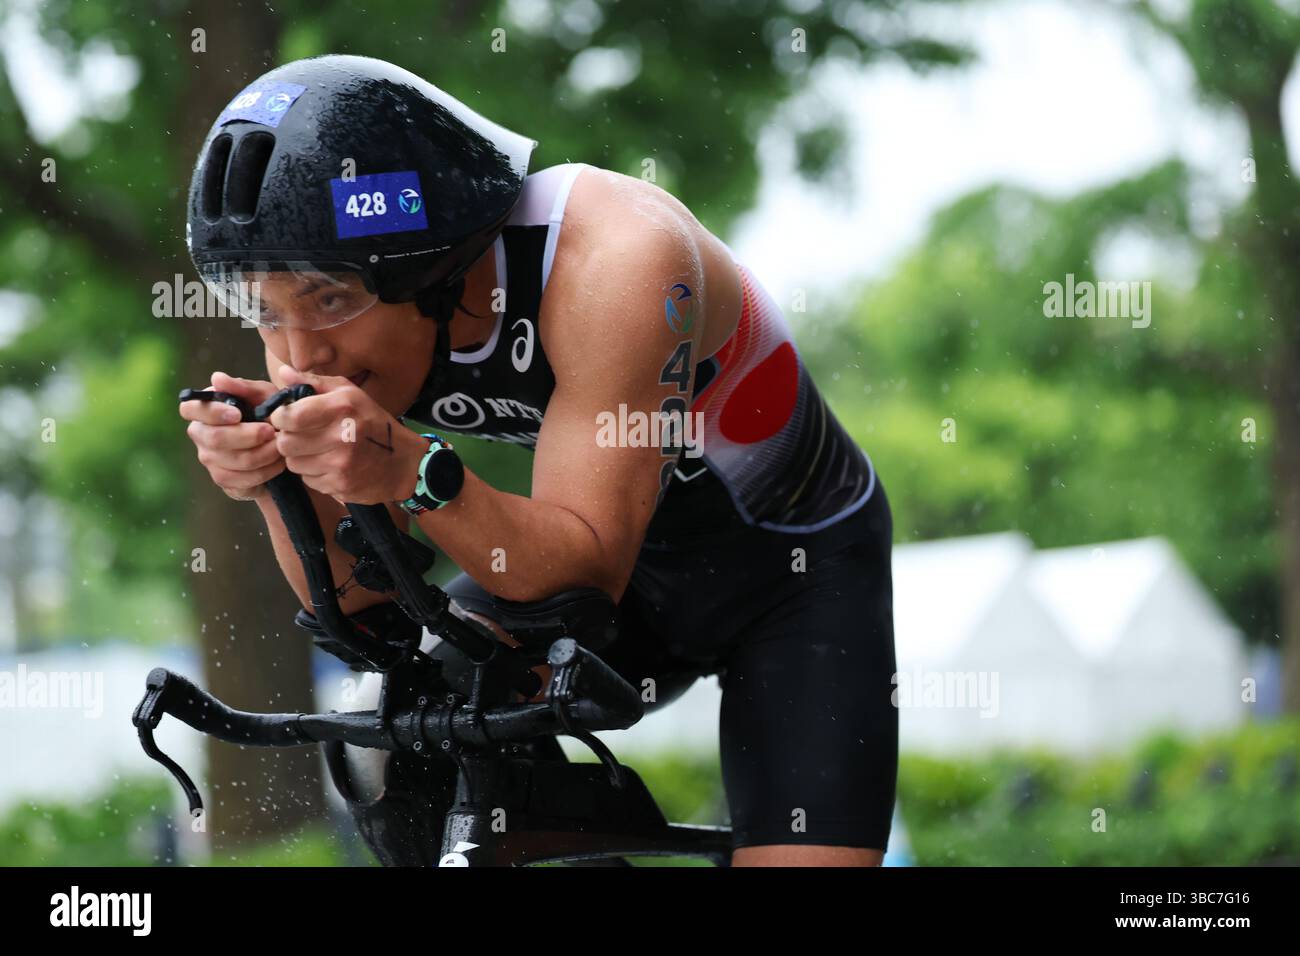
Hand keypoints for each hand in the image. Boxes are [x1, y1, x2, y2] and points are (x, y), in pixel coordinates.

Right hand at [181, 372, 283, 500]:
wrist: (287, 444)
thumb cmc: (269, 413)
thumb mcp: (264, 395)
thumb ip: (243, 387)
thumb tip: (217, 378)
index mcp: (205, 410)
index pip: (190, 409)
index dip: (212, 412)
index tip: (238, 415)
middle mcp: (201, 435)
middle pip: (214, 438)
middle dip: (246, 436)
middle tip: (271, 432)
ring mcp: (210, 460)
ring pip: (231, 461)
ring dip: (262, 454)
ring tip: (281, 446)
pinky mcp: (224, 480)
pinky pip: (241, 480)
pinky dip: (265, 471)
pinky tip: (279, 463)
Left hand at [267, 365, 426, 505]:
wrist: (404, 463)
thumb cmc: (373, 423)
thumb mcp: (350, 394)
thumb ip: (315, 382)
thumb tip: (283, 373)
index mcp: (341, 407)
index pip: (289, 416)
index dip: (280, 418)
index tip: (286, 418)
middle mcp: (341, 436)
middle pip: (285, 443)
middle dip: (289, 439)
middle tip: (302, 436)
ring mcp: (341, 464)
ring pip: (293, 463)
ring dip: (301, 458)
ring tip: (320, 451)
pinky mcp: (340, 486)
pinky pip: (308, 480)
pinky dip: (314, 474)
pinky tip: (330, 466)